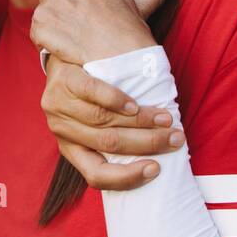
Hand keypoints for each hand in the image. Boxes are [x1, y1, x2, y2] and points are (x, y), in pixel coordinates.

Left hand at [30, 0, 167, 64]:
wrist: (120, 56)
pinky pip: (37, 32)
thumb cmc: (131, 31)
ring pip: (44, 12)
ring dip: (53, 26)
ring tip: (72, 40)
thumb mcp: (142, 4)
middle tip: (76, 28)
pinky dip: (46, 42)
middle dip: (60, 10)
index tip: (80, 12)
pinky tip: (64, 48)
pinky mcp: (40, 22)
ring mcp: (50, 0)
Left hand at [43, 55, 183, 189]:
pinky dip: (115, 100)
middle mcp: (62, 131)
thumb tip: (158, 157)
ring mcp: (60, 105)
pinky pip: (91, 92)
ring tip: (166, 120)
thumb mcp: (95, 127)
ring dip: (140, 121)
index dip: (127, 177)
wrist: (62, 59)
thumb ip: (116, 141)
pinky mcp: (64, 80)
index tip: (156, 169)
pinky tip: (134, 105)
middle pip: (108, 143)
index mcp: (71, 150)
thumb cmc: (88, 100)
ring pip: (103, 120)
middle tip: (176, 139)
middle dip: (147, 143)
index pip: (96, 174)